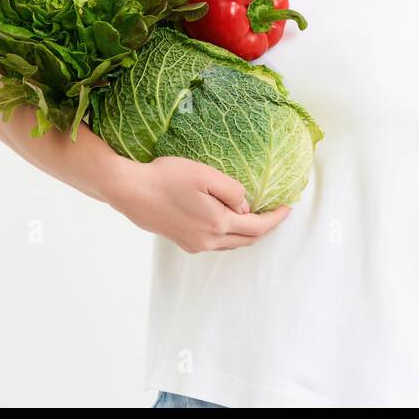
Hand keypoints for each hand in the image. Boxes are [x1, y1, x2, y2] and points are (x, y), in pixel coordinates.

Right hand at [116, 156, 292, 253]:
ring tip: (257, 216)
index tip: (288, 208)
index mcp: (218, 223)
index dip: (276, 219)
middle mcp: (208, 240)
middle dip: (266, 227)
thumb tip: (245, 205)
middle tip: (277, 213)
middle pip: (247, 239)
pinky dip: (230, 234)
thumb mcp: (205, 174)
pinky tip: (229, 220)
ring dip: (248, 232)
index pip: (258, 227)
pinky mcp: (183, 242)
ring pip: (231, 243)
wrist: (130, 191)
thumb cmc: (166, 177)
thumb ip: (232, 190)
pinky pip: (216, 243)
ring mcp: (194, 244)